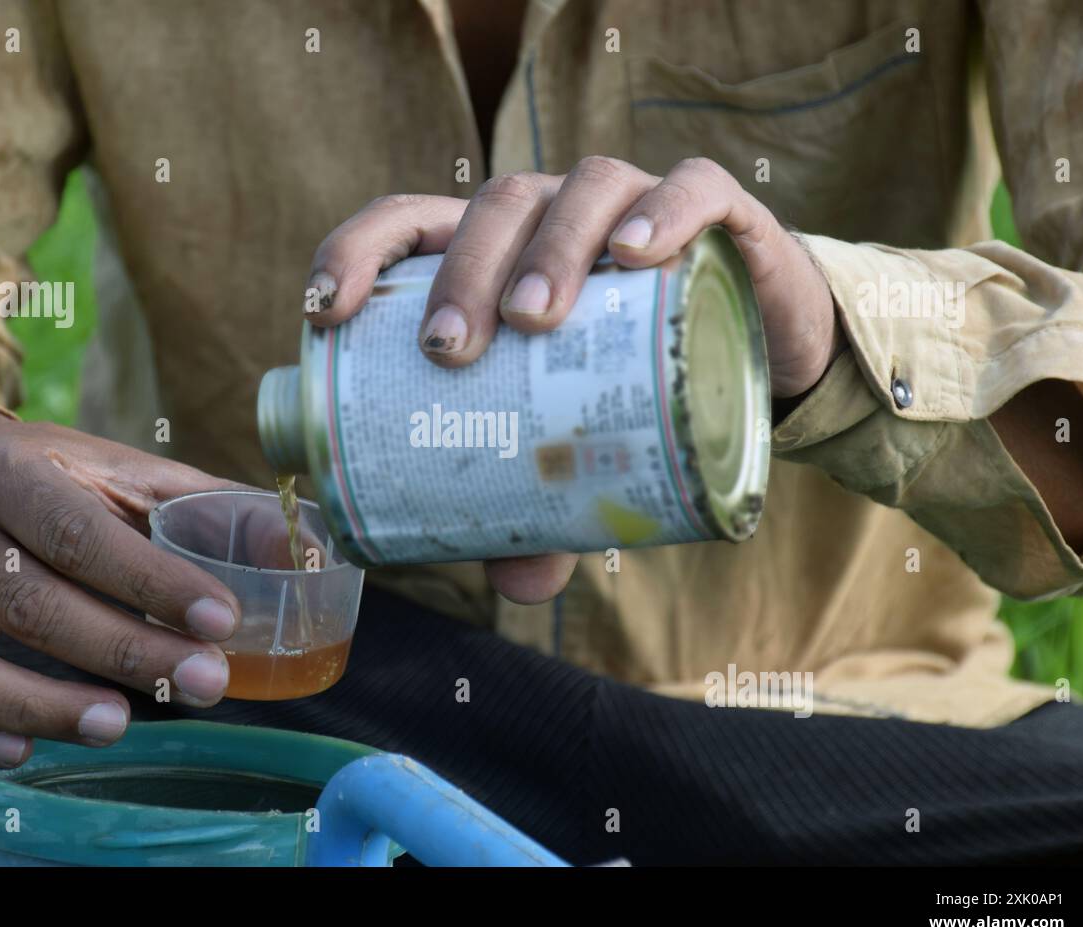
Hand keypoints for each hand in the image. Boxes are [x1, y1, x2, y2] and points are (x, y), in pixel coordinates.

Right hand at [0, 409, 258, 766]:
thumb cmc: (48, 479)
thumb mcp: (120, 472)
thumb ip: (207, 508)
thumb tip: (306, 551)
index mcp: (10, 476)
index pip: (80, 534)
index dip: (152, 581)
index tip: (223, 619)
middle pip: (33, 604)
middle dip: (126, 652)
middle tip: (207, 684)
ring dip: (42, 706)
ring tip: (119, 723)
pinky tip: (21, 752)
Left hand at [305, 156, 841, 599]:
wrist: (758, 345)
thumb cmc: (638, 382)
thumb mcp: (583, 446)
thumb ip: (546, 509)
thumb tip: (516, 582)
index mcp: (499, 254)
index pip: (409, 223)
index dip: (356, 251)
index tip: (325, 314)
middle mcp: (556, 213)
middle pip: (495, 207)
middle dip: (462, 273)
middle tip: (451, 352)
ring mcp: (634, 204)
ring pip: (579, 190)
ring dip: (548, 247)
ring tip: (534, 320)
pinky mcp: (717, 214)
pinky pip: (691, 189)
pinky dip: (661, 211)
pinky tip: (635, 254)